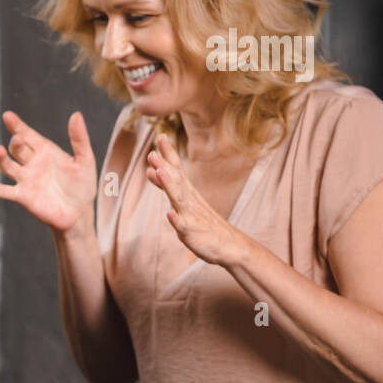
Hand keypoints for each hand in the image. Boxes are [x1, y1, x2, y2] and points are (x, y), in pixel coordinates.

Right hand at [0, 110, 96, 233]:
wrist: (79, 214)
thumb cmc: (82, 187)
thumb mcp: (85, 160)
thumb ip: (80, 139)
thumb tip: (76, 114)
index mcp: (45, 152)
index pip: (28, 135)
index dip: (17, 125)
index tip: (8, 116)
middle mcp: (32, 164)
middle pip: (17, 149)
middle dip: (16, 142)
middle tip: (18, 137)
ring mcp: (26, 180)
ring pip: (8, 166)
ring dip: (2, 159)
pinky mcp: (23, 196)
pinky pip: (4, 191)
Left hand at [146, 133, 250, 266]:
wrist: (230, 246)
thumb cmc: (204, 222)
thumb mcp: (183, 201)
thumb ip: (167, 185)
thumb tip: (152, 169)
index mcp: (187, 192)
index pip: (177, 169)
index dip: (169, 154)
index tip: (161, 136)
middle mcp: (190, 201)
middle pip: (176, 180)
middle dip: (165, 166)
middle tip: (153, 152)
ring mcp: (192, 216)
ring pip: (179, 199)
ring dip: (170, 185)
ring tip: (160, 172)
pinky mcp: (193, 233)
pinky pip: (184, 227)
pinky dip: (177, 220)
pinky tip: (170, 214)